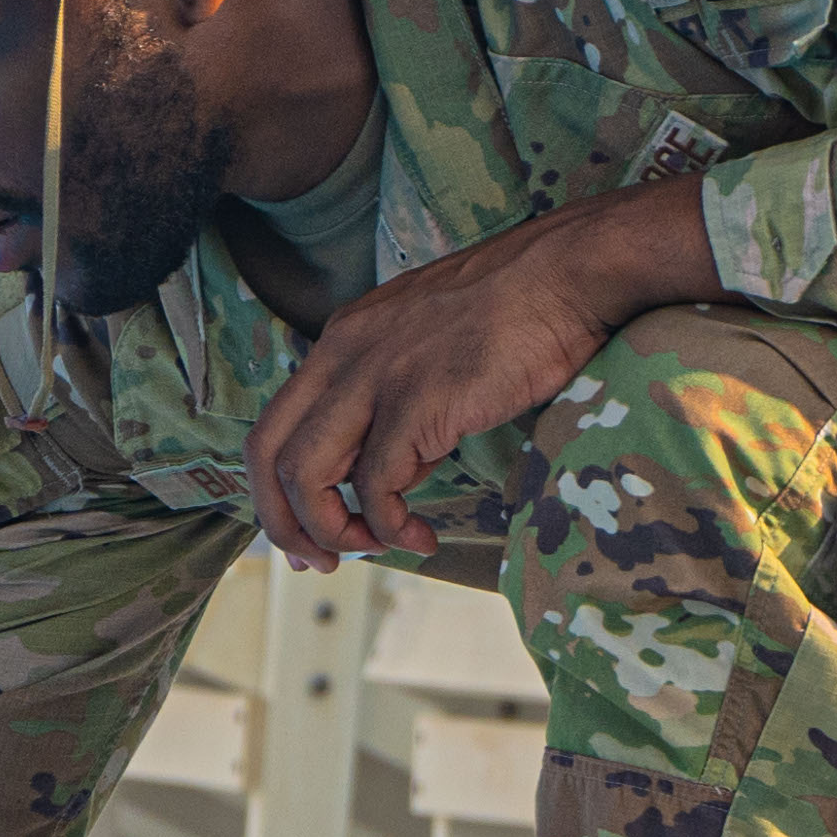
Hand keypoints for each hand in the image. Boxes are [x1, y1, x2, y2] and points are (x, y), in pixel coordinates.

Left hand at [244, 176, 719, 567]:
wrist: (568, 274)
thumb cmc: (515, 312)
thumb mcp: (427, 349)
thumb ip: (392, 404)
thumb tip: (387, 475)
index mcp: (341, 341)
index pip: (274, 425)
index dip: (273, 492)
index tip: (303, 533)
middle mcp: (343, 355)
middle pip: (268, 454)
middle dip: (284, 523)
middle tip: (319, 562)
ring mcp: (378, 377)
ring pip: (306, 476)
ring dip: (330, 531)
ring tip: (374, 549)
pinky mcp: (420, 403)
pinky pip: (376, 486)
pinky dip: (389, 526)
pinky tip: (420, 537)